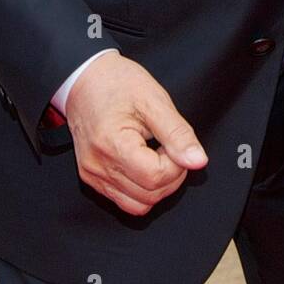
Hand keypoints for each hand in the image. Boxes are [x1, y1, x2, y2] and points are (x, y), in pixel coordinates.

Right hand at [64, 50, 207, 215]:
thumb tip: (198, 161)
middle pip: (149, 195)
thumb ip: (177, 134)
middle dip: (170, 175)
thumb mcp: (154, 100)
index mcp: (111, 144)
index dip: (176, 164)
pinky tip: (144, 164)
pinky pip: (124, 200)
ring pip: (138, 204)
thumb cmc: (118, 83)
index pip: (155, 177)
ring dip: (157, 185)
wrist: (85, 79)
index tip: (175, 143)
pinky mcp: (91, 178)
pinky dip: (142, 189)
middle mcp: (97, 166)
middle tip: (169, 147)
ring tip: (157, 154)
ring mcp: (92, 175)